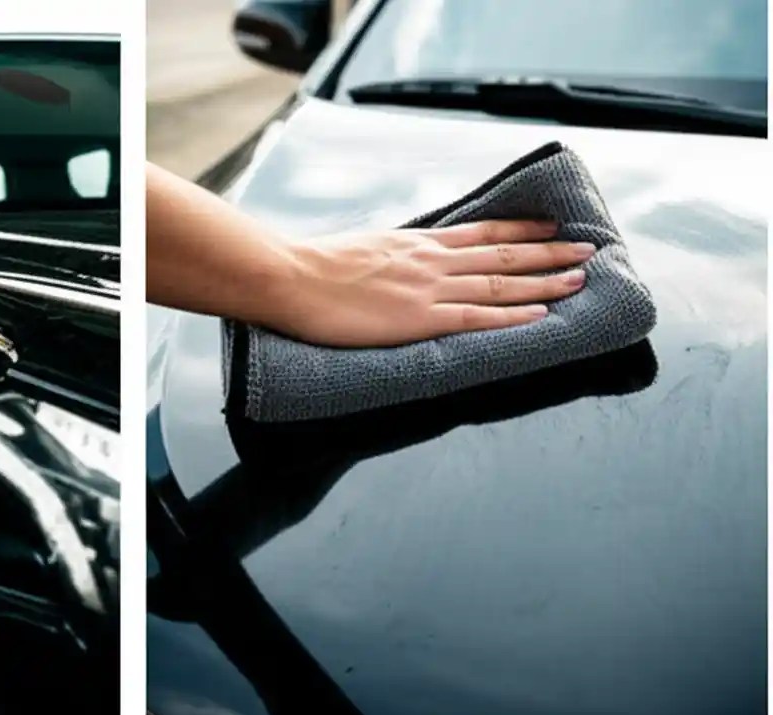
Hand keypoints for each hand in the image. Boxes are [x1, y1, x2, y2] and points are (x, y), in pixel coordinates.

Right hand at [262, 220, 591, 347]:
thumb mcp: (364, 248)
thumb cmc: (315, 266)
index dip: (522, 232)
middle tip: (589, 249)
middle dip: (550, 252)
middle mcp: (431, 261)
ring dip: (545, 281)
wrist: (292, 278)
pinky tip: (542, 314)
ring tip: (580, 278)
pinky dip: (514, 315)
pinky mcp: (419, 319)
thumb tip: (404, 260)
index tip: (552, 228)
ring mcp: (428, 289)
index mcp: (416, 242)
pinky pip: (477, 316)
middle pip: (504, 255)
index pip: (483, 233)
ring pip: (500, 283)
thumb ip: (393, 255)